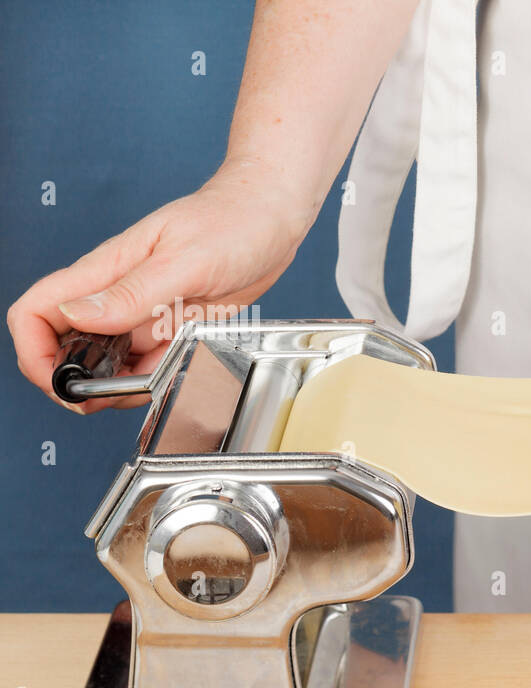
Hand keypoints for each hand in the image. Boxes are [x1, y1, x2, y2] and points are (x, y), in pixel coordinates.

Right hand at [6, 158, 313, 411]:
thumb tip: (78, 315)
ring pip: (107, 360)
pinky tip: (170, 377)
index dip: (34, 351)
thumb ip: (133, 291)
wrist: (270, 219)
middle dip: (74, 379)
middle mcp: (118, 294)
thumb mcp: (185, 260)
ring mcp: (143, 312)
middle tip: (102, 399)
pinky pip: (148, 361)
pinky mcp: (170, 324)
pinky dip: (152, 378)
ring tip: (142, 393)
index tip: (58, 380)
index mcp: (106, 270)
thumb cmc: (231, 221)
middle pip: (66, 344)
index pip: (38, 309)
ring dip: (115, 386)